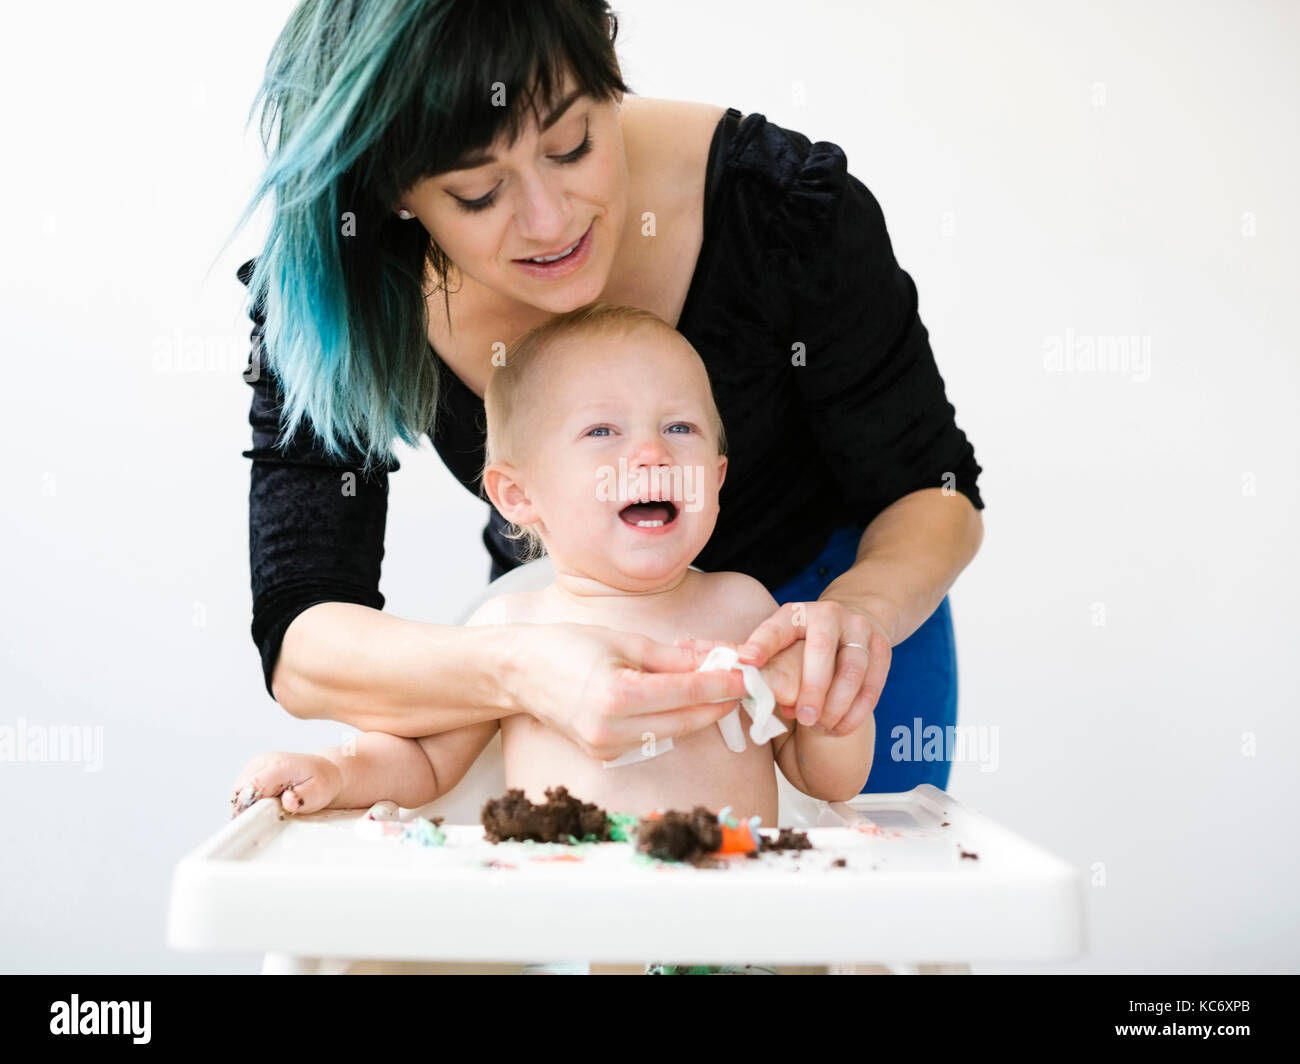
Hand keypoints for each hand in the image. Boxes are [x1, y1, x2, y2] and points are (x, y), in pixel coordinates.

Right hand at [229, 751, 342, 818]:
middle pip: (241, 790)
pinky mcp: (252, 770)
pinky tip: (265, 802)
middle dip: (249, 808)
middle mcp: (264, 761)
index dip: (250, 807)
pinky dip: (249, 800)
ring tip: (269, 807)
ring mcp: (256, 764)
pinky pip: (241, 790)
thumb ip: (304, 797)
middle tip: (267, 816)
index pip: (253, 786)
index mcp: (280, 765)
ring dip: (249, 804)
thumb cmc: (322, 782)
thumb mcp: (320, 792)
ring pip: (238, 791)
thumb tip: (288, 800)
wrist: (323, 771)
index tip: (257, 821)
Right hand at [502, 623, 748, 759]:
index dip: (724, 683)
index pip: (688, 692)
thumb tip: (720, 661)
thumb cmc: (568, 646)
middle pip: (688, 719)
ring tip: (714, 684)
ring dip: (699, 710)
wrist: (519, 672)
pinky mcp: (605, 755)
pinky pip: (654, 737)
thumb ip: (675, 656)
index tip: (750, 674)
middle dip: (720, 700)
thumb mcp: (625, 641)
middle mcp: (613, 729)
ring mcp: (607, 748)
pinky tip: (682, 698)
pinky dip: (674, 719)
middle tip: (743, 681)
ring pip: (675, 732)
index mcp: (618, 696)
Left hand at [686, 600, 891, 736]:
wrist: (859, 618)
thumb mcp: (779, 642)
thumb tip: (700, 668)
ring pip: (852, 667)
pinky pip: (874, 681)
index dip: (761, 643)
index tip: (745, 662)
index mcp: (796, 614)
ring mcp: (859, 629)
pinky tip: (842, 726)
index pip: (777, 627)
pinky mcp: (882, 646)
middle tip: (801, 717)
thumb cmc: (806, 642)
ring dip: (837, 701)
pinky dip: (859, 708)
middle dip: (812, 685)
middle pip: (822, 650)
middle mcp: (829, 615)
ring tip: (821, 726)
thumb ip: (749, 657)